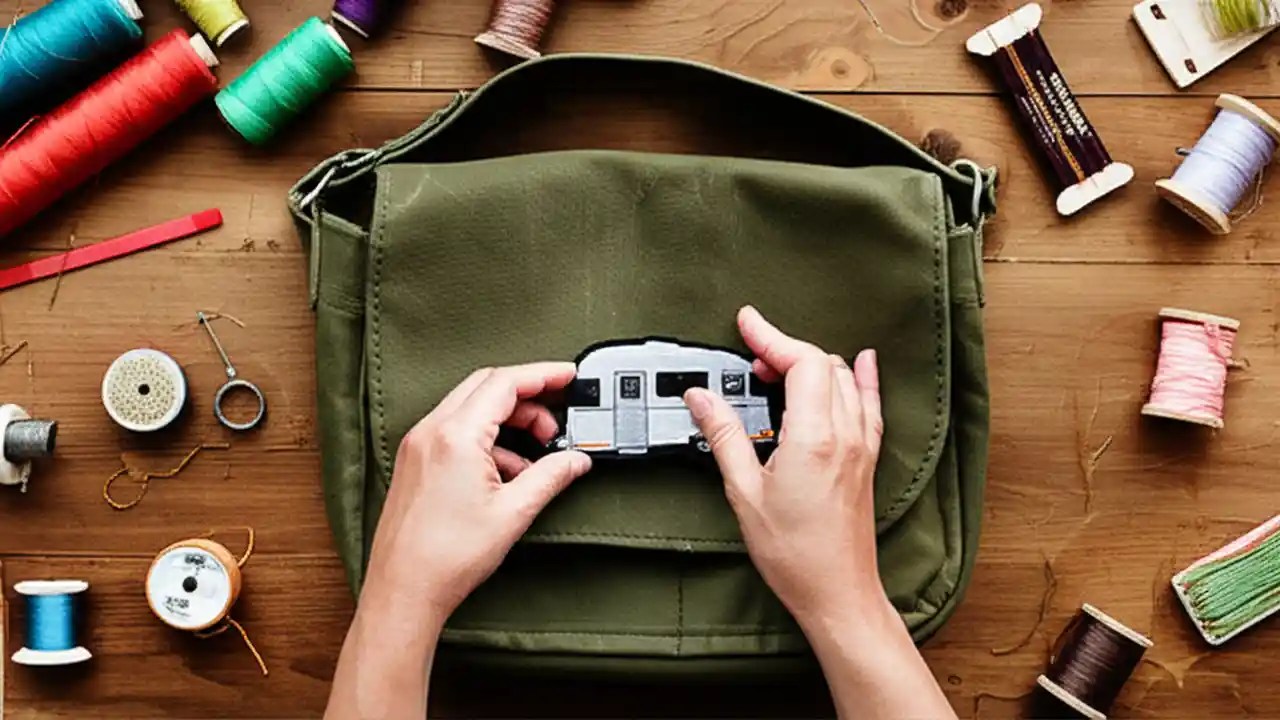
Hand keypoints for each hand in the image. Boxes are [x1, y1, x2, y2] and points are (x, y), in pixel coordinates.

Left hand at [365, 362, 592, 618]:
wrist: (404, 589)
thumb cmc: (446, 558)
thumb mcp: (513, 513)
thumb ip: (551, 477)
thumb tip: (576, 460)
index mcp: (456, 436)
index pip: (505, 383)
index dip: (543, 374)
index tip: (568, 375)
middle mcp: (431, 432)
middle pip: (487, 386)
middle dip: (528, 395)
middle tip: (558, 415)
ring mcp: (418, 445)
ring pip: (471, 407)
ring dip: (508, 419)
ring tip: (538, 450)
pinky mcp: (414, 461)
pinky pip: (456, 430)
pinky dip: (487, 438)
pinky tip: (509, 470)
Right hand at [683, 306, 884, 621]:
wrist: (838, 592)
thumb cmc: (795, 553)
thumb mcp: (744, 492)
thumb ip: (724, 435)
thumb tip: (701, 398)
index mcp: (813, 437)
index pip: (801, 362)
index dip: (772, 335)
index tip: (747, 322)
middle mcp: (845, 434)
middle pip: (822, 364)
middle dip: (785, 350)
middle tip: (751, 359)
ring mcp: (862, 446)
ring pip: (844, 379)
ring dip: (812, 363)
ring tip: (779, 369)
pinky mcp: (867, 459)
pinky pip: (870, 404)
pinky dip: (862, 378)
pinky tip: (863, 363)